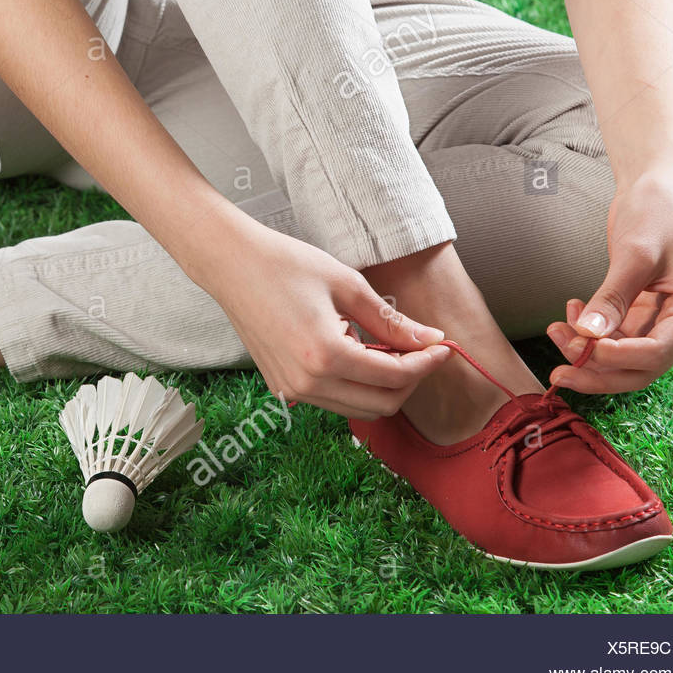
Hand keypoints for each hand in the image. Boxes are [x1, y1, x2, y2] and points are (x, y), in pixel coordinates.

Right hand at [196, 217, 452, 419]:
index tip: (441, 347)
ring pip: (359, 409)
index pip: (395, 377)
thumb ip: (391, 320)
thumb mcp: (347, 284)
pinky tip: (358, 352)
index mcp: (325, 355)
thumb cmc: (285, 264)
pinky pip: (333, 400)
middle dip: (410, 380)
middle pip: (381, 404)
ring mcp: (292, 390)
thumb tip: (431, 339)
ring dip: (383, 386)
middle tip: (420, 349)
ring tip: (389, 348)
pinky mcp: (283, 388)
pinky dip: (356, 385)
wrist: (231, 265)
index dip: (426, 364)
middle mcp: (307, 382)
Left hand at [547, 172, 672, 392]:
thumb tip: (589, 335)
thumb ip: (613, 296)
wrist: (659, 184)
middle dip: (597, 371)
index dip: (615, 358)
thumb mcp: (635, 253)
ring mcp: (661, 318)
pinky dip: (590, 332)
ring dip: (588, 351)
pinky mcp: (640, 310)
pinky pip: (614, 335)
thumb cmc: (659, 211)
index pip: (656, 353)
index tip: (581, 347)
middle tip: (558, 370)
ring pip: (623, 356)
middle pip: (639, 367)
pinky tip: (571, 313)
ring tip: (556, 330)